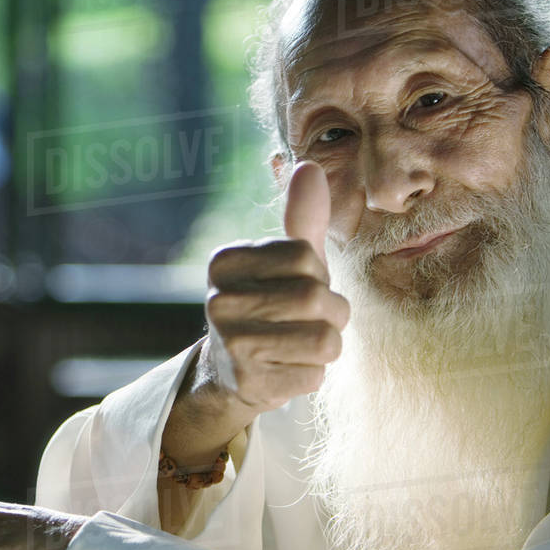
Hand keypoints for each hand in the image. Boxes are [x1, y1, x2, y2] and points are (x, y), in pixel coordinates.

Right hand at [202, 160, 348, 411]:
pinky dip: (313, 375)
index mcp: (224, 262)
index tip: (299, 286)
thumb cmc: (270, 305)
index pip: (304, 256)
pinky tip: (289, 370)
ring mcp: (231, 345)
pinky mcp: (247, 383)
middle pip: (315, 297)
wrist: (231, 372)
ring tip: (305, 345)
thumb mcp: (286, 261)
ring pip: (323, 339)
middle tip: (315, 321)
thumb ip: (301, 218)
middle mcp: (218, 300)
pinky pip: (314, 375)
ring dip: (328, 345)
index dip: (319, 274)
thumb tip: (309, 166)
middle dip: (332, 312)